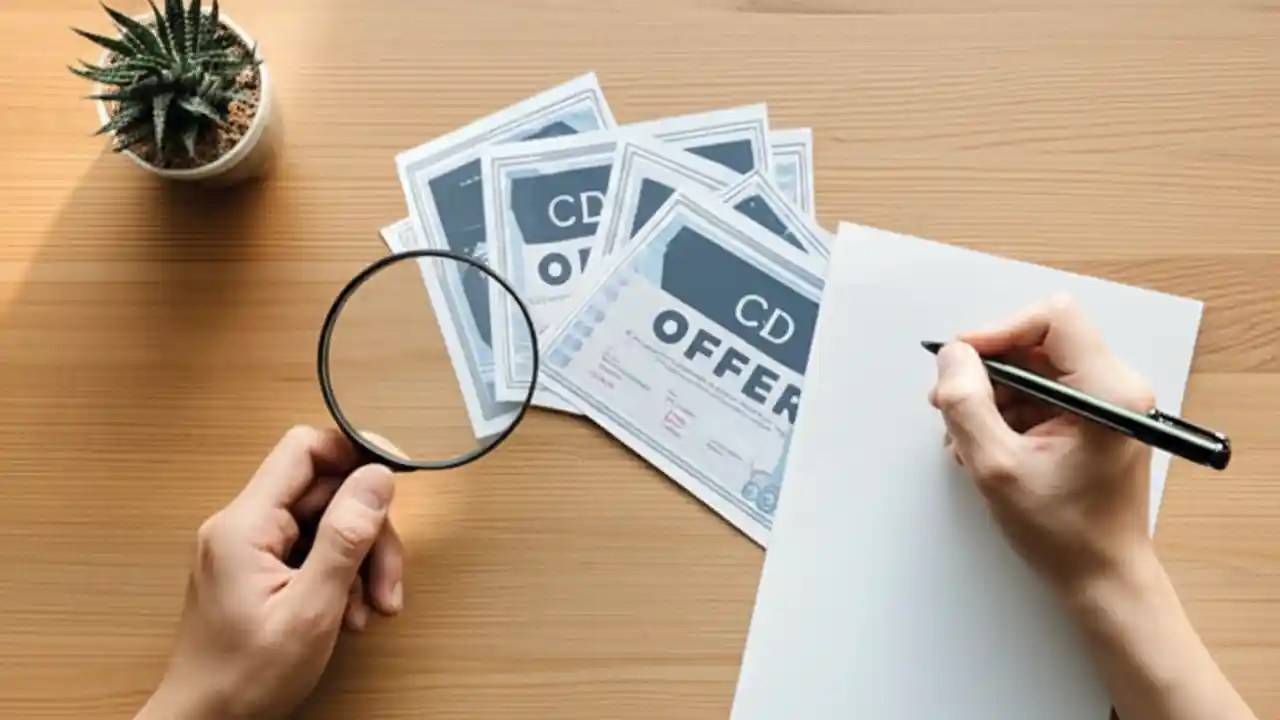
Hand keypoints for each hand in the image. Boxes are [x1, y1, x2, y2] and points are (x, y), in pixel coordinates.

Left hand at [137, 426, 405, 719]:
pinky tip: (348, 614)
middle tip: (388, 582)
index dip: (353, 456)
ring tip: (372, 608)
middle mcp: (241, 526)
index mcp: (245, 524)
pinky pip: (309, 551)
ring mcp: (247, 548)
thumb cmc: (243, 678)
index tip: (391, 484)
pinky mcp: (255, 569)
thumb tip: (377, 478)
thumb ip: (345, 539)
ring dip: (359, 562)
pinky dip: (339, 577)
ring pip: (324, 525)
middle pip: (325, 493)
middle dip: (367, 534)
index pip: (304, 450)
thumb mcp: (311, 610)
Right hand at [928, 295, 1155, 595]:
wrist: (1102, 579)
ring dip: (991, 396)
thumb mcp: (998, 467)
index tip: (961, 360)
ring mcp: (1105, 404)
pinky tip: (986, 446)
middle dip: (986, 370)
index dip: (998, 331)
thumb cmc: (1064, 534)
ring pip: (1032, 369)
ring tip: (965, 438)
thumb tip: (951, 356)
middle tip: (949, 404)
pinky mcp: (1091, 420)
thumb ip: (967, 404)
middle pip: (1037, 342)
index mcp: (1108, 391)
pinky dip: (1005, 413)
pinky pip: (1039, 394)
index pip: (1053, 318)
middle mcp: (1115, 388)